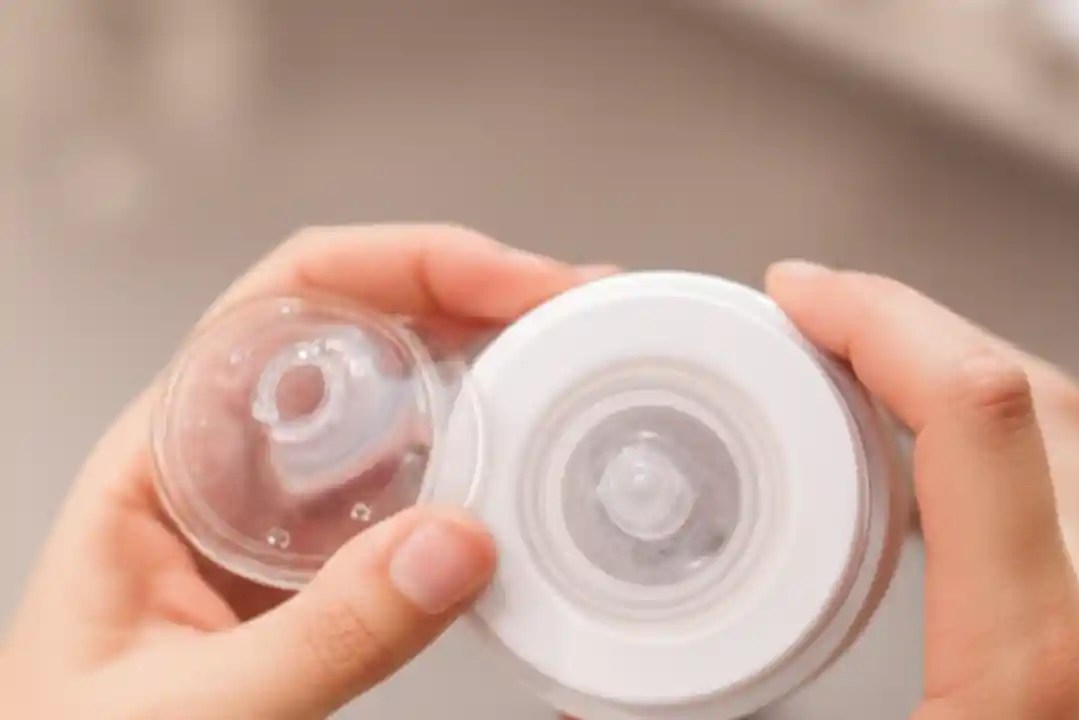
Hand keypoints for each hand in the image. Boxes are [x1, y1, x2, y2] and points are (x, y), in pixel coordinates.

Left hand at [0, 225, 612, 718]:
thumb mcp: (195, 705)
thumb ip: (326, 636)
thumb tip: (456, 545)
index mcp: (164, 459)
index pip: (286, 301)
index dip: (407, 265)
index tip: (505, 283)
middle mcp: (227, 465)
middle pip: (356, 332)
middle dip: (472, 300)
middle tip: (567, 309)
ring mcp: (279, 515)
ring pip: (391, 405)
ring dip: (484, 373)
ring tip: (564, 367)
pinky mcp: (319, 568)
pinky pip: (410, 488)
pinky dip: (478, 463)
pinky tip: (522, 469)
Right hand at [767, 261, 1078, 718]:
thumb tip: (576, 709)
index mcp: (1025, 662)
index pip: (972, 414)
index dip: (878, 320)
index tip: (804, 297)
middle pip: (1038, 402)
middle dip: (917, 327)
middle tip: (824, 319)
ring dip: (971, 382)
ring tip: (872, 380)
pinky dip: (1014, 456)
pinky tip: (946, 484)